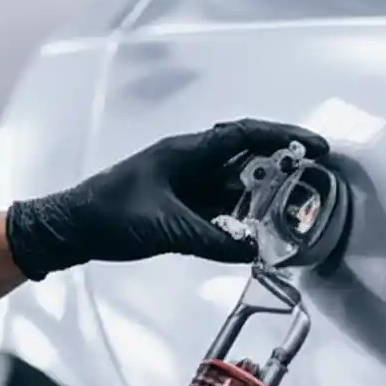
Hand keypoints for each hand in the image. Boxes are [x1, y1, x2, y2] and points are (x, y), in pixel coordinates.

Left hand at [6, 118, 328, 279]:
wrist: (70, 227)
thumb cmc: (108, 215)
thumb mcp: (165, 228)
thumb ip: (213, 241)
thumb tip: (253, 250)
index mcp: (187, 152)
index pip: (246, 135)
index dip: (284, 137)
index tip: (314, 147)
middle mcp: (191, 160)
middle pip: (248, 156)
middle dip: (282, 166)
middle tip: (313, 179)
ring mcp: (186, 181)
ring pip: (237, 182)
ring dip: (263, 194)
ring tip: (291, 209)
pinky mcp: (181, 202)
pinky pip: (222, 204)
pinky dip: (243, 215)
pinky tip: (254, 231)